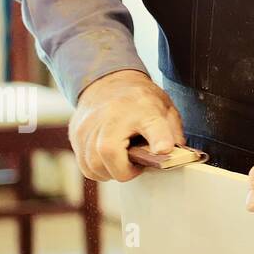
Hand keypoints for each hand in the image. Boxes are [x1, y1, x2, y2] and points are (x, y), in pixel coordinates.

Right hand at [69, 69, 184, 182]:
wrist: (109, 82)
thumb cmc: (140, 100)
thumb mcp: (166, 110)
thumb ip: (173, 134)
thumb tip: (177, 158)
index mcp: (143, 109)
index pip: (153, 126)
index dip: (160, 139)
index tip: (164, 149)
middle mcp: (112, 116)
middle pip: (109, 154)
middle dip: (126, 171)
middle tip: (136, 164)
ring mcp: (89, 125)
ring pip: (94, 166)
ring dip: (110, 172)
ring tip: (122, 161)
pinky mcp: (76, 134)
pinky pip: (85, 165)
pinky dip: (97, 169)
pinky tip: (108, 160)